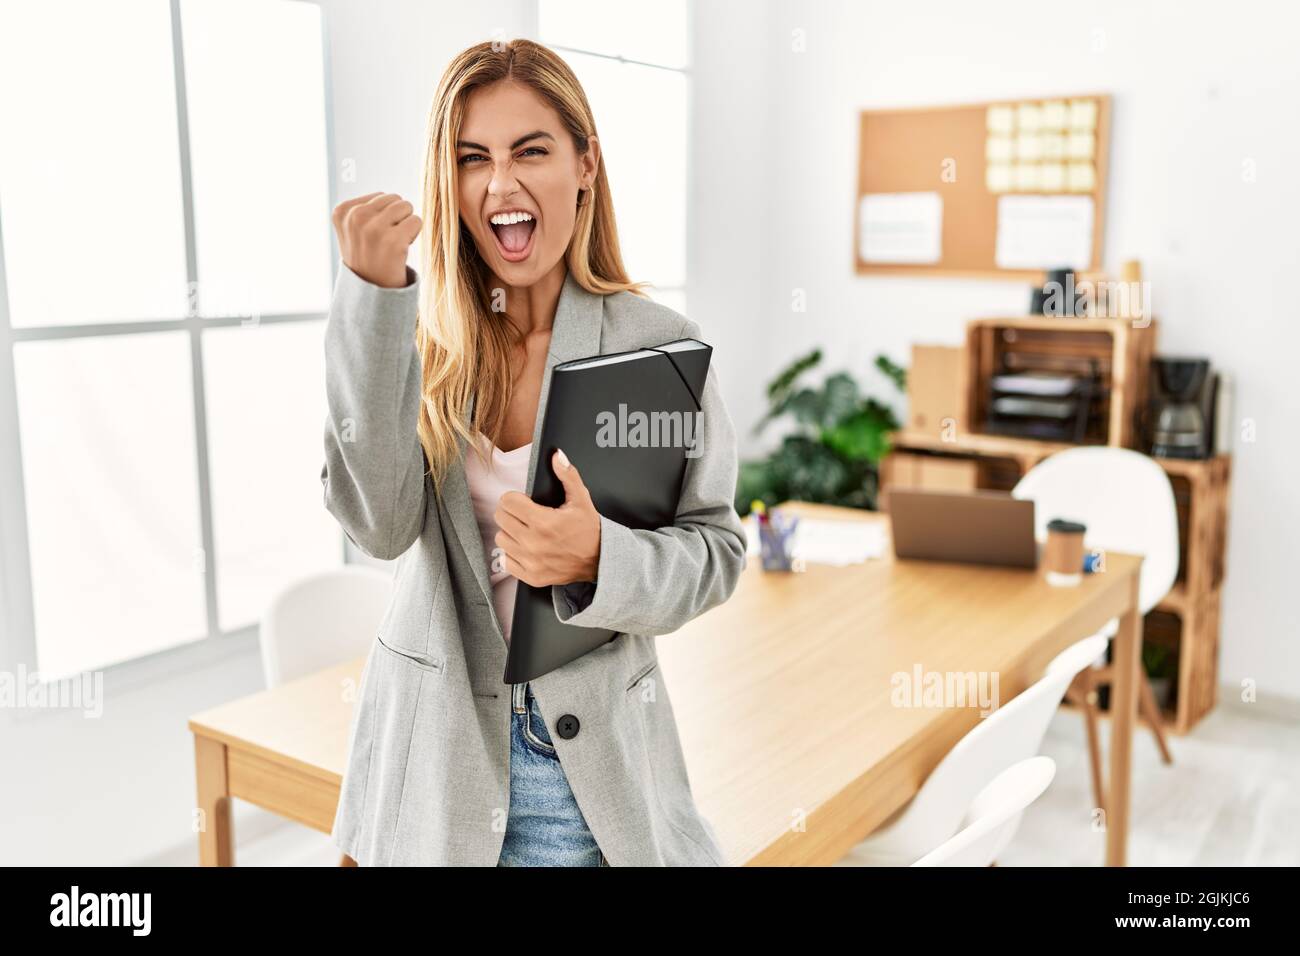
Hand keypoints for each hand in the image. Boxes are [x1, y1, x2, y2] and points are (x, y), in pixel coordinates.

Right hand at [332, 192, 420, 288]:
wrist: (372, 291)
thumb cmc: (368, 257)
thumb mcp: (353, 229)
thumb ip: (363, 207)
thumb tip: (392, 197)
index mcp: (342, 211)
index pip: (380, 196)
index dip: (383, 216)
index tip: (373, 236)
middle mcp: (355, 217)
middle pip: (395, 199)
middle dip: (396, 218)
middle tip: (386, 241)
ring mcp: (373, 229)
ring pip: (407, 207)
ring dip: (406, 224)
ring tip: (393, 244)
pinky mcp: (393, 241)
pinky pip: (416, 221)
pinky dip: (414, 235)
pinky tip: (401, 250)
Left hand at [494, 449, 601, 587]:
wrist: (600, 561)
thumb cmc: (589, 530)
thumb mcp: (581, 499)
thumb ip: (568, 475)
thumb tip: (557, 456)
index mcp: (543, 521)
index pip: (507, 502)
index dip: (514, 498)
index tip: (523, 502)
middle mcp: (533, 543)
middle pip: (501, 518)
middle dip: (511, 513)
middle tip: (524, 515)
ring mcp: (531, 562)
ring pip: (501, 539)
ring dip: (510, 533)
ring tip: (525, 531)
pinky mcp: (531, 576)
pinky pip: (506, 561)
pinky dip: (513, 554)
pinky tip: (527, 548)